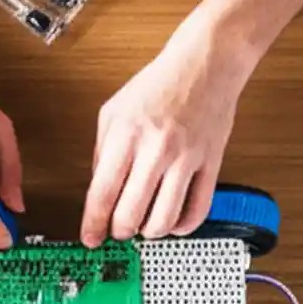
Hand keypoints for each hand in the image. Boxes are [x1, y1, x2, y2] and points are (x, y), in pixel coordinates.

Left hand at [82, 26, 252, 245]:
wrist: (205, 64)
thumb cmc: (158, 86)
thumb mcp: (113, 112)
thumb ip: (102, 153)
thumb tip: (100, 193)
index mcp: (126, 135)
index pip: (102, 193)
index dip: (93, 224)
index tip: (90, 239)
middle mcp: (156, 149)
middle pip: (131, 214)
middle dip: (120, 232)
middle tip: (118, 231)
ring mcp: (186, 158)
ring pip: (164, 219)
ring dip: (150, 233)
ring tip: (144, 227)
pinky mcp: (212, 163)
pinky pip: (198, 210)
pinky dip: (183, 227)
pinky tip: (173, 223)